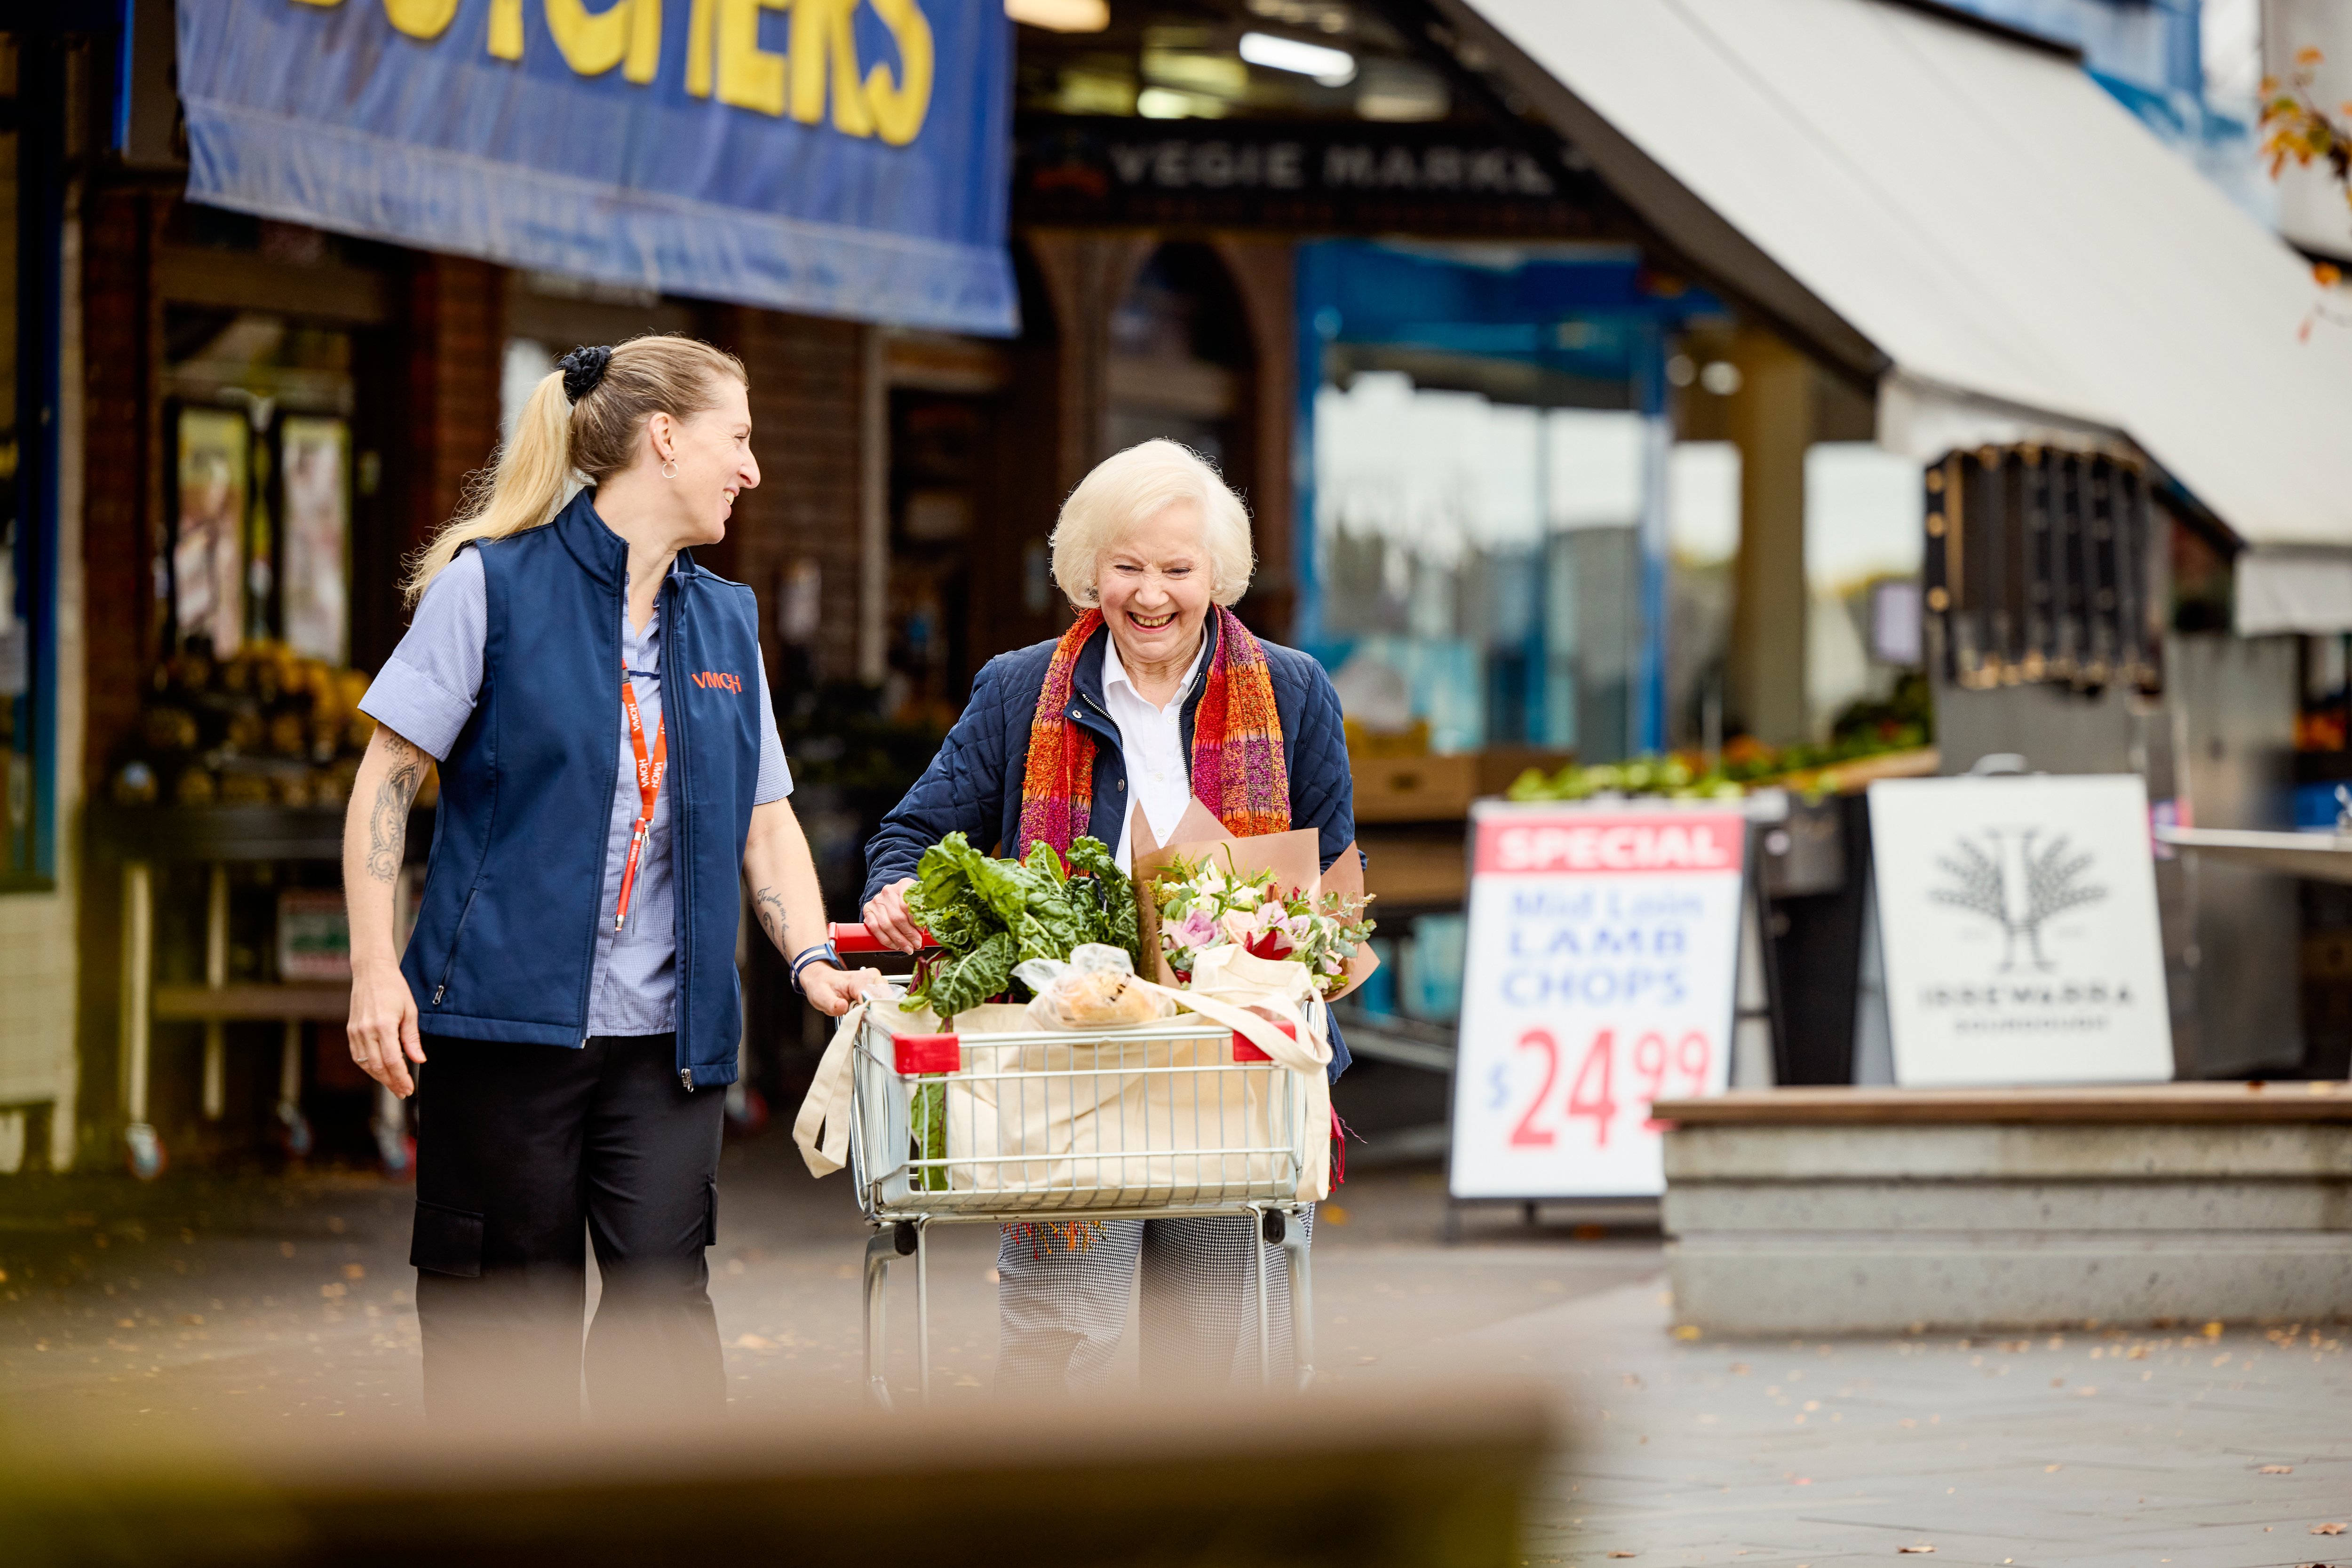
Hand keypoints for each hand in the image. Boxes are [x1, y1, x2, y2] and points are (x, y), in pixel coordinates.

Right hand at [348, 955, 425, 1097]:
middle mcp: (366, 1030)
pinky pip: (358, 1056)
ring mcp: (355, 1031)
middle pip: (378, 1067)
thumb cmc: (394, 988)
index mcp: (384, 1025)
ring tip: (393, 1085)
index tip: (409, 1088)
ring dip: (380, 1077)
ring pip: (366, 1064)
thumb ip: (412, 1038)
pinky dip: (369, 1067)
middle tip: (403, 1091)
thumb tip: (419, 1060)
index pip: (393, 1061)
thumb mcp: (410, 1011)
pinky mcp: (351, 1030)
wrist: (371, 972)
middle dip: (391, 1082)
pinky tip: (380, 1071)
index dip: (401, 1078)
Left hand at [801, 963, 887, 1017]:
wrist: (822, 979)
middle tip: (864, 1021)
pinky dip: (878, 1011)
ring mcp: (877, 983)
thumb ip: (831, 1004)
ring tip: (864, 1017)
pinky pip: (885, 1003)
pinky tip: (868, 1014)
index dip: (871, 1014)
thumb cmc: (823, 985)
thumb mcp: (821, 996)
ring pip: (887, 1003)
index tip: (866, 1023)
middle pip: (885, 1001)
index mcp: (859, 979)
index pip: (874, 999)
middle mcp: (872, 978)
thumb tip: (843, 1007)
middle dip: (877, 1014)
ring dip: (878, 1014)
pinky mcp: (879, 989)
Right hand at [861, 876, 924, 952]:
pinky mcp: (868, 910)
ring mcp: (877, 900)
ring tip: (908, 948)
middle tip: (917, 944)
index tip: (922, 931)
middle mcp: (888, 891)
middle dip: (908, 934)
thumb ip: (924, 909)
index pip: (908, 905)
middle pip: (897, 917)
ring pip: (886, 925)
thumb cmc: (910, 900)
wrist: (894, 896)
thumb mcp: (920, 899)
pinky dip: (886, 940)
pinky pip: (875, 928)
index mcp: (903, 884)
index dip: (915, 921)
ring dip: (898, 940)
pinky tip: (895, 946)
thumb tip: (927, 925)